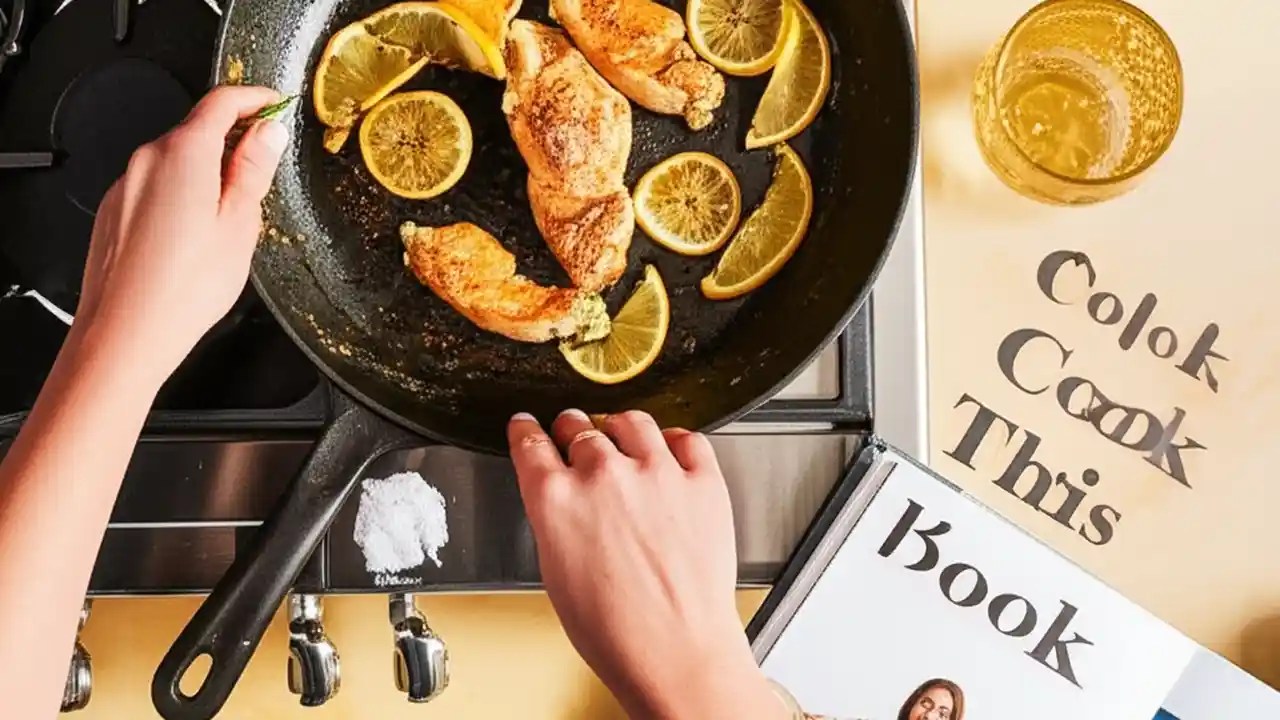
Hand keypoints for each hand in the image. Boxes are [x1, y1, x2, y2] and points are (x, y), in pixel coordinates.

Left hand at [75, 85, 288, 386]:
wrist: (126, 332)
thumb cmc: (184, 287)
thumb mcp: (240, 223)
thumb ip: (254, 169)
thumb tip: (269, 132)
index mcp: (183, 153)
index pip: (221, 102)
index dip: (254, 98)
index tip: (275, 105)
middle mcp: (147, 160)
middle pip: (197, 130)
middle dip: (233, 139)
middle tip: (267, 164)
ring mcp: (126, 185)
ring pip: (176, 160)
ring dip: (208, 169)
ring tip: (236, 210)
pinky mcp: (116, 211)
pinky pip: (156, 186)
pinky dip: (183, 192)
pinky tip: (198, 232)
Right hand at [508, 410, 786, 719]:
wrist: (675, 651)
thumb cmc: (615, 631)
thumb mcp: (556, 573)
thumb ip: (555, 520)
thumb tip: (560, 501)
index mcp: (556, 499)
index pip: (531, 444)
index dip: (526, 431)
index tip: (527, 426)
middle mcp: (603, 475)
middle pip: (579, 428)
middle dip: (572, 430)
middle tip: (574, 434)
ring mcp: (656, 472)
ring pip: (631, 422)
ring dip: (620, 428)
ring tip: (622, 436)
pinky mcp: (702, 480)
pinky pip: (686, 439)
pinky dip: (673, 441)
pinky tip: (669, 451)